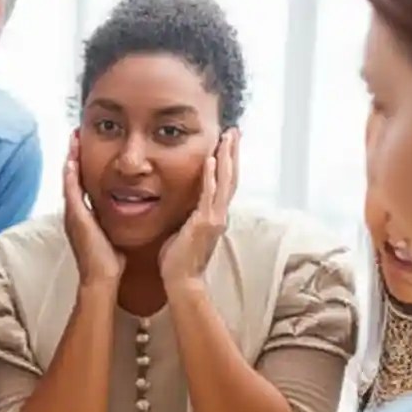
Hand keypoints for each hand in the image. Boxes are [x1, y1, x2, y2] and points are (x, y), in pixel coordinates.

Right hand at [64, 133, 123, 286]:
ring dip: (70, 159)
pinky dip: (70, 175)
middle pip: (70, 178)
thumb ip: (115, 222)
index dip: (80, 165)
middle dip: (72, 156)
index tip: (84, 147)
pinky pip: (71, 191)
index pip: (80, 184)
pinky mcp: (76, 218)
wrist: (102, 278)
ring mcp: (72, 215)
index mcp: (83, 217)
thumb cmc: (110, 262)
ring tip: (73, 139)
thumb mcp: (112, 235)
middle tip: (75, 135)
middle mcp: (74, 214)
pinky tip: (71, 159)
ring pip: (68, 180)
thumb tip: (131, 213)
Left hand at [159, 129, 238, 288]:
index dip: (228, 162)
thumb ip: (187, 216)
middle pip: (231, 177)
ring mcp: (214, 219)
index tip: (228, 142)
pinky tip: (211, 160)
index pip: (225, 183)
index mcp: (214, 216)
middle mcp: (219, 215)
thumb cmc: (177, 260)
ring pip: (226, 182)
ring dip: (227, 158)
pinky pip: (209, 195)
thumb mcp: (183, 231)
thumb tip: (180, 206)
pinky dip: (212, 177)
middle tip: (234, 130)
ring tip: (228, 136)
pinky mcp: (205, 224)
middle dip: (233, 153)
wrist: (180, 282)